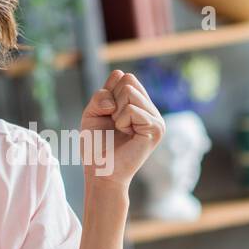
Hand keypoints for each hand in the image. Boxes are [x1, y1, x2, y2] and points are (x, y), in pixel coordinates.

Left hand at [79, 70, 165, 188]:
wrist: (100, 172)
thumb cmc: (96, 146)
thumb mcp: (92, 113)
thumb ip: (101, 94)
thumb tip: (118, 85)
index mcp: (138, 103)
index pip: (124, 76)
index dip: (108, 93)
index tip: (107, 114)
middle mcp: (150, 109)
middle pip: (128, 80)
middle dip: (112, 100)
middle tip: (114, 123)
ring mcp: (156, 118)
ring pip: (130, 91)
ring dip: (116, 112)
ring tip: (120, 129)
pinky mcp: (156, 129)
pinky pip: (132, 109)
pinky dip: (121, 121)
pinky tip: (125, 134)